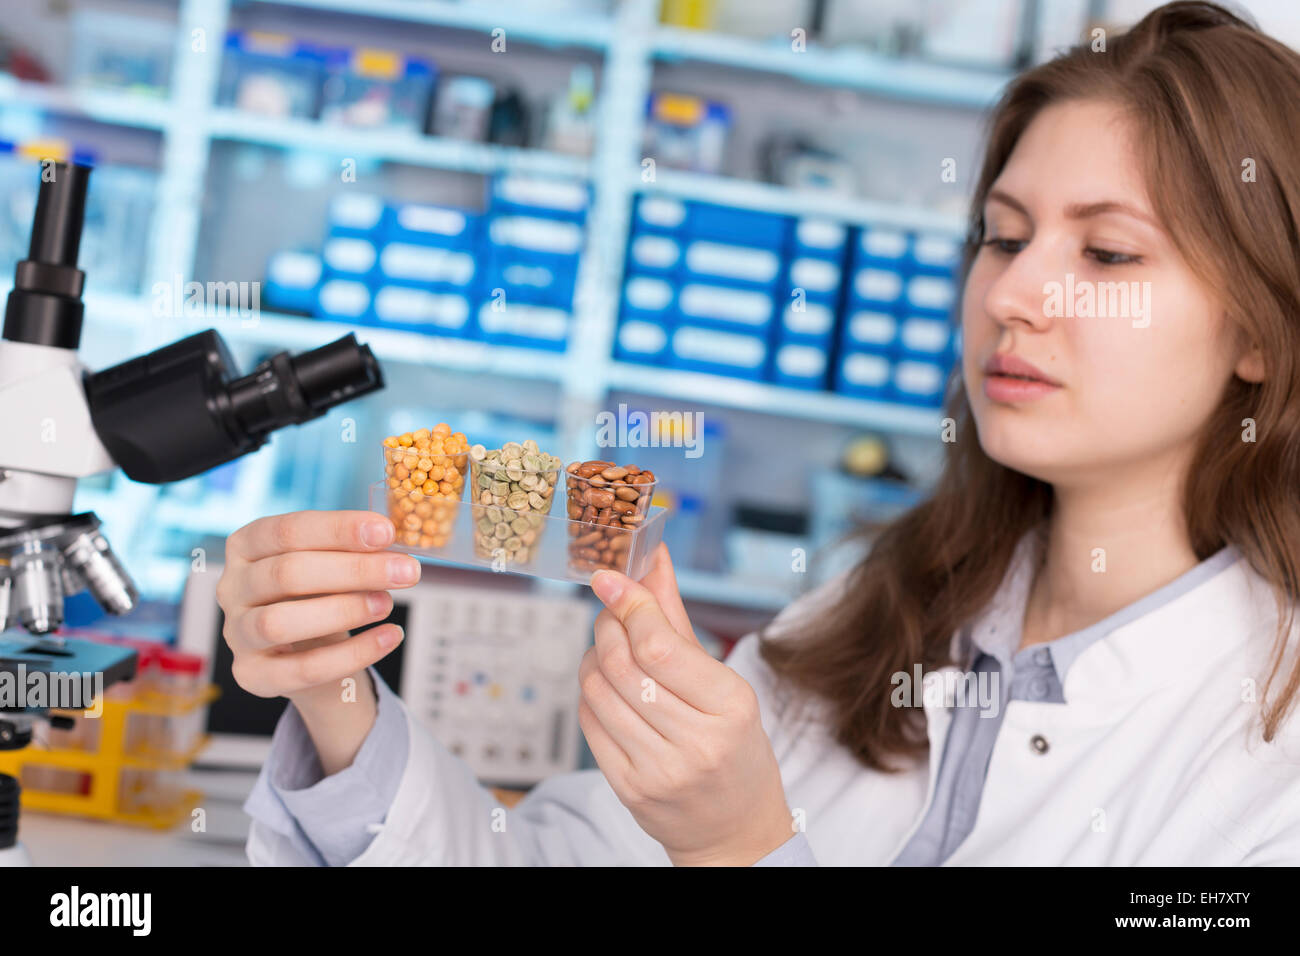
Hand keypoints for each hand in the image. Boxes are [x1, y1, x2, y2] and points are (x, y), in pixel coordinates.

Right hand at [217, 510, 420, 770]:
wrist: (306, 648)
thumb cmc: (317, 592)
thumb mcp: (329, 562)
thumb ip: (350, 549)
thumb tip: (390, 541)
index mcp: (246, 545)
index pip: (287, 530)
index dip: (338, 530)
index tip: (386, 532)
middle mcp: (233, 587)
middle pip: (287, 573)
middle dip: (354, 571)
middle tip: (405, 571)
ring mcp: (237, 633)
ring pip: (280, 623)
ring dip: (343, 611)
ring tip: (387, 604)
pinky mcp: (252, 674)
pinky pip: (303, 669)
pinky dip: (352, 655)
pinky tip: (389, 637)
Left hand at [578, 543, 793, 865]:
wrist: (733, 829)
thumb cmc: (734, 748)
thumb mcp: (725, 683)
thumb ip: (678, 619)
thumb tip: (652, 556)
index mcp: (731, 707)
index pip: (661, 647)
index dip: (629, 605)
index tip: (609, 576)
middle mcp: (697, 742)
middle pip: (625, 665)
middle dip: (609, 625)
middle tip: (612, 610)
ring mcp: (659, 771)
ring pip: (599, 691)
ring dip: (594, 657)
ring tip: (609, 648)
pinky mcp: (628, 789)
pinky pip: (590, 723)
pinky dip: (590, 692)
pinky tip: (606, 686)